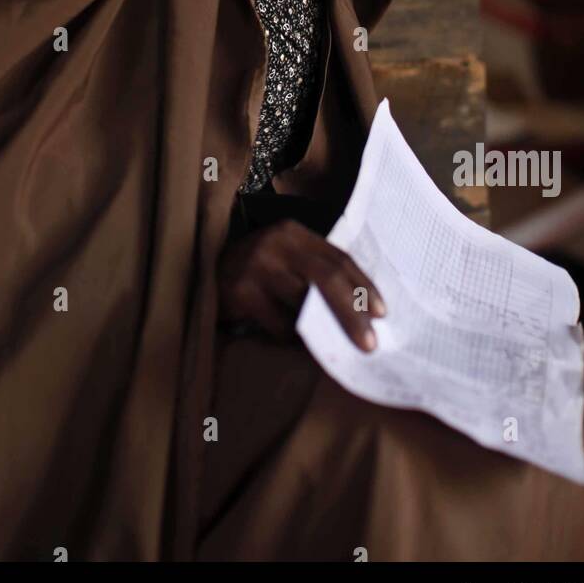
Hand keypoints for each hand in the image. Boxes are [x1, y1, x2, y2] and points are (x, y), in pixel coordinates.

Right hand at [217, 218, 385, 347]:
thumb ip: (314, 276)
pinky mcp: (240, 290)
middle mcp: (275, 242)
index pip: (337, 258)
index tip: (382, 313)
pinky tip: (296, 345)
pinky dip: (293, 338)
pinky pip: (278, 322)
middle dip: (352, 312)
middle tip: (369, 343)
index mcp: (293, 232)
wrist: (201, 272)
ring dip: (325, 330)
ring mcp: (256, 264)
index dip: (363, 286)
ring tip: (339, 350)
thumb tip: (360, 313)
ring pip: (303, 302)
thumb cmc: (254, 272)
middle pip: (326, 276)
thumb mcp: (285, 262)